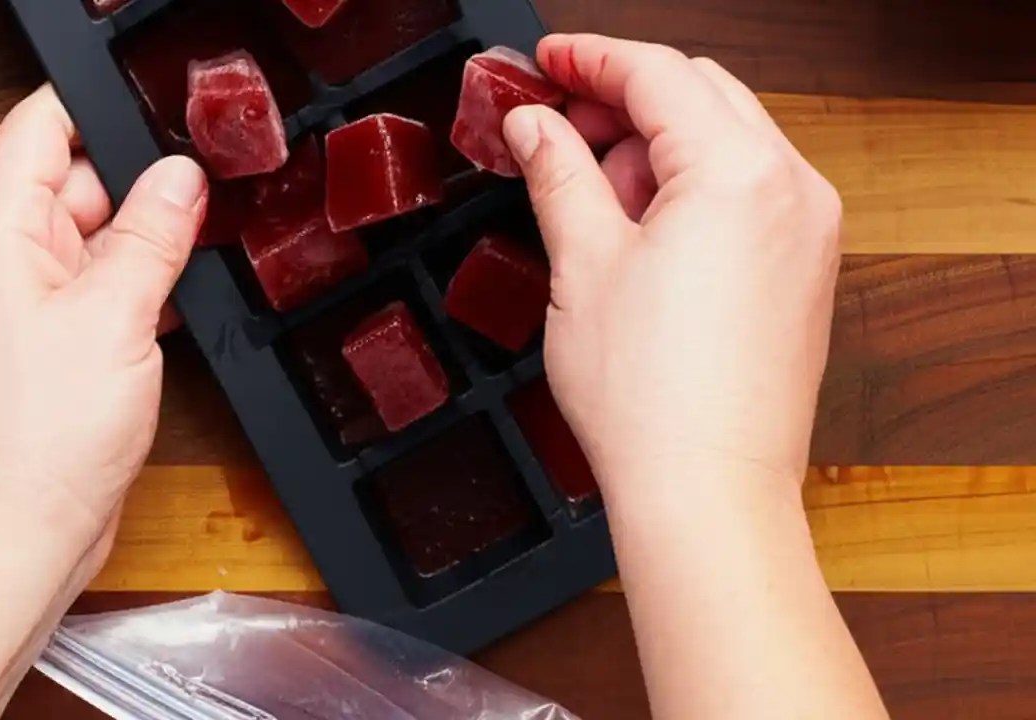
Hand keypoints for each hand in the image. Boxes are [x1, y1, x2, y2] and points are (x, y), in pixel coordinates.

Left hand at [0, 86, 207, 564]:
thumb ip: (152, 237)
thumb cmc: (40, 440)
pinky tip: (172, 312)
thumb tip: (181, 178)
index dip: (98, 115)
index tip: (161, 123)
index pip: (36, 132)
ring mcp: (20, 310)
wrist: (16, 536)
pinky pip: (93, 295)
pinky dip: (133, 295)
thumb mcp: (116, 317)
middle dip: (137, 191)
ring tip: (185, 271)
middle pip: (73, 186)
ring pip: (91, 244)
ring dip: (141, 251)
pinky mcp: (44, 352)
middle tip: (197, 210)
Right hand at [504, 35, 841, 495]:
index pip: (659, 74)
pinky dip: (692, 187)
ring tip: (591, 195)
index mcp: (740, 173)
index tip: (547, 62)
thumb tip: (535, 126)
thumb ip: (559, 173)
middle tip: (556, 127)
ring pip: (726, 141)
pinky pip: (748, 192)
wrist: (707, 492)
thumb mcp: (582, 265)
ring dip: (656, 145)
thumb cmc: (650, 399)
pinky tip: (639, 229)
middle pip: (702, 95)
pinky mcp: (805, 269)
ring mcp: (809, 230)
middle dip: (624, 99)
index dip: (591, 59)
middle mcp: (793, 189)